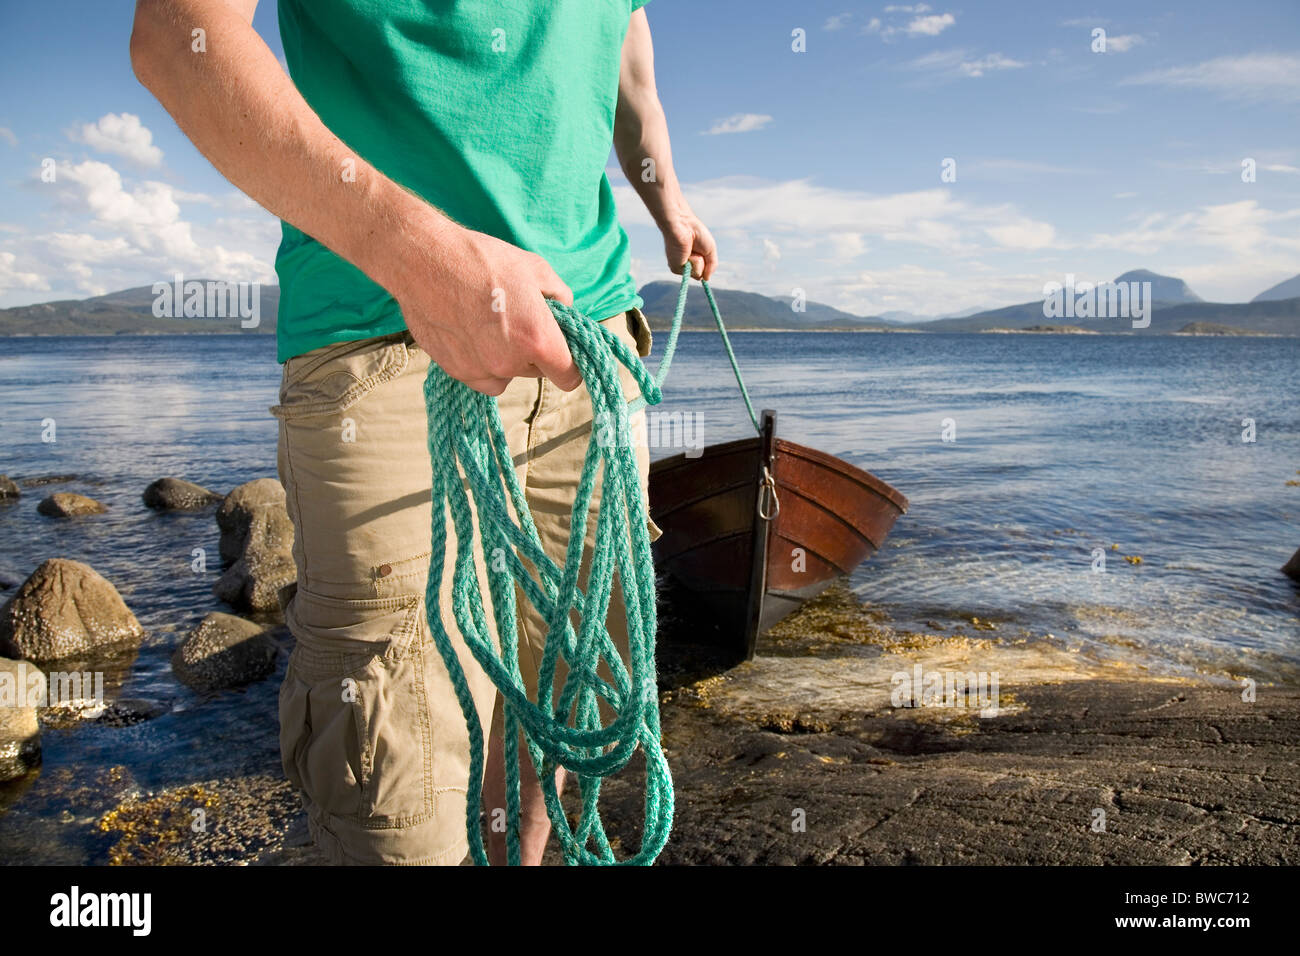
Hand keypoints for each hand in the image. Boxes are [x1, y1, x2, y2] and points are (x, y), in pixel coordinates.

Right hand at [393, 224, 579, 395]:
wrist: (425, 260)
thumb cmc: (482, 259)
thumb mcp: (536, 269)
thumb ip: (560, 298)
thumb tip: (565, 314)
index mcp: (538, 339)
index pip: (569, 377)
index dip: (570, 365)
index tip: (563, 353)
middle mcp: (511, 363)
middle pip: (537, 372)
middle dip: (535, 352)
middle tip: (518, 320)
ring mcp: (481, 370)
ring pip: (509, 376)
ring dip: (507, 359)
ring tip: (491, 325)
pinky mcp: (456, 371)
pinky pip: (483, 378)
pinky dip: (483, 364)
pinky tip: (473, 335)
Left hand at [661, 207, 717, 280]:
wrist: (683, 225)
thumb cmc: (696, 233)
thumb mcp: (710, 250)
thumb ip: (712, 265)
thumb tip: (706, 280)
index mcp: (692, 259)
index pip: (702, 271)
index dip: (706, 265)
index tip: (703, 255)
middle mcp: (685, 265)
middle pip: (701, 275)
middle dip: (704, 263)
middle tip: (698, 249)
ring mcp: (680, 267)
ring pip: (697, 275)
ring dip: (699, 262)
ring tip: (692, 250)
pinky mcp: (675, 268)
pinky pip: (693, 273)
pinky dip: (695, 262)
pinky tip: (689, 253)